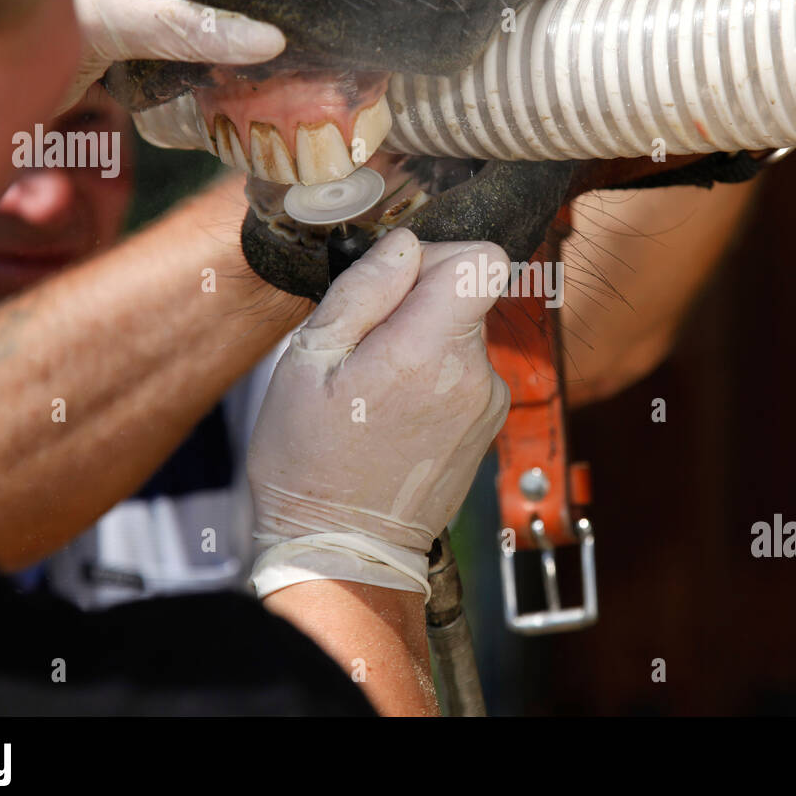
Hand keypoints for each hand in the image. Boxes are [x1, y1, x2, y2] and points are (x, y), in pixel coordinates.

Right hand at [247, 228, 510, 599]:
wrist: (343, 550)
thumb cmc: (310, 462)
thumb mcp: (306, 363)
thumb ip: (362, 292)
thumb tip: (404, 245)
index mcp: (429, 351)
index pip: (483, 259)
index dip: (438, 255)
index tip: (395, 282)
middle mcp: (475, 376)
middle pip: (469, 294)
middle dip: (418, 302)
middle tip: (364, 345)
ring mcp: (488, 405)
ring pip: (463, 334)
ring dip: (423, 342)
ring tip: (373, 389)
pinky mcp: (489, 426)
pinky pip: (466, 372)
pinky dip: (434, 377)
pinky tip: (394, 412)